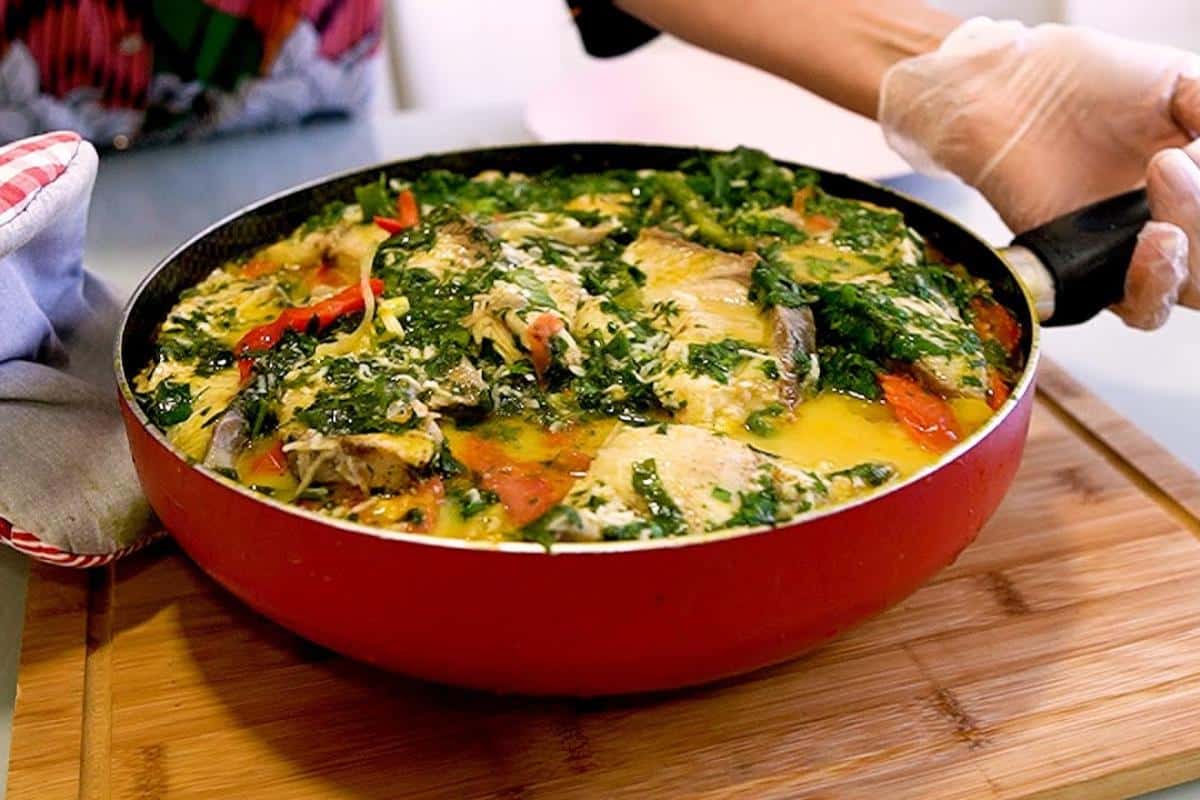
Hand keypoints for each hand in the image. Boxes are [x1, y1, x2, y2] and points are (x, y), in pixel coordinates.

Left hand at [878, 18, 1199, 329]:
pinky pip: (1128, 308)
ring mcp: (1132, 254)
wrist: (1013, 91)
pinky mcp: (1083, 274)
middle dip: (1199, 219)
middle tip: (1167, 166)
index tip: (1196, 150)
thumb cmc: (1095, 82)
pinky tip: (1147, 244)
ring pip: (1182, 290)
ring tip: (1161, 227)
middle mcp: (1179, 226)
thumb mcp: (1178, 83)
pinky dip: (1149, 288)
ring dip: (1182, 265)